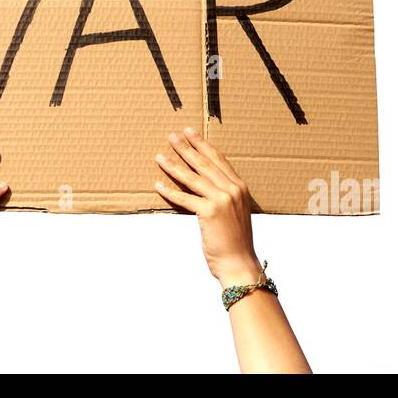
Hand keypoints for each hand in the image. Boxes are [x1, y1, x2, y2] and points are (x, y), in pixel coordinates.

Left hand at [154, 127, 260, 285]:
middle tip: (172, 136)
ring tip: (160, 155)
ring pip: (193, 177)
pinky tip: (158, 184)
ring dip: (174, 165)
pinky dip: (170, 191)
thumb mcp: (235, 212)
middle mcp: (232, 189)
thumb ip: (226, 196)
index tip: (190, 133)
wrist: (239, 263)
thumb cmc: (235, 241)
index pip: (218, 160)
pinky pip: (185, 198)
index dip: (203, 145)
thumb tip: (208, 186)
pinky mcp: (210, 211)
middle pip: (204, 163)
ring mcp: (222, 199)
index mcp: (240, 187)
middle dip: (186, 148)